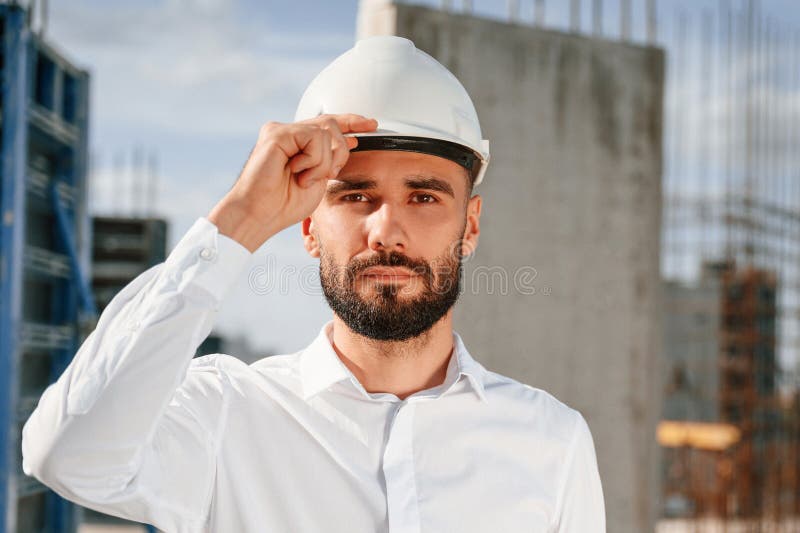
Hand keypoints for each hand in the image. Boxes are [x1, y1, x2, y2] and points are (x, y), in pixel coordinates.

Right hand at [208, 114, 377, 251]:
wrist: (259, 215)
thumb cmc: (282, 204)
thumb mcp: (318, 179)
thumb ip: (330, 159)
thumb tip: (351, 139)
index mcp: (298, 144)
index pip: (329, 124)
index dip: (352, 122)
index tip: (371, 125)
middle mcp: (289, 133)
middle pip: (331, 124)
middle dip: (341, 151)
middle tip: (328, 175)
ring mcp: (282, 131)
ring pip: (325, 132)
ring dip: (324, 162)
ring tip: (305, 179)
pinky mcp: (277, 133)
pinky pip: (313, 137)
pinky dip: (313, 160)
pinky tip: (297, 171)